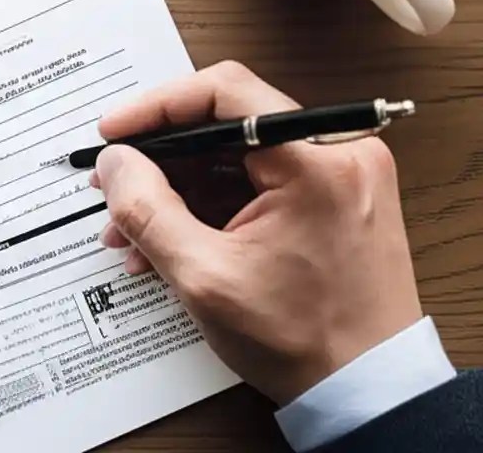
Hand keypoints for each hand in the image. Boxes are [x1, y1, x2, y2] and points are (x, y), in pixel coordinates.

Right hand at [92, 62, 421, 404]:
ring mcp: (340, 176)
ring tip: (135, 232)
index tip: (114, 132)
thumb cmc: (306, 342)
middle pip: (226, 124)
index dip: (155, 107)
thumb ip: (148, 211)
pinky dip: (211, 205)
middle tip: (116, 187)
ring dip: (179, 190)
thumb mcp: (205, 277)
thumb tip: (115, 164)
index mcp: (317, 163)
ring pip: (236, 158)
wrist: (368, 389)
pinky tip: (172, 240)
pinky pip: (257, 183)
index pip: (224, 93)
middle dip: (160, 161)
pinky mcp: (333, 199)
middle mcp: (339, 155)